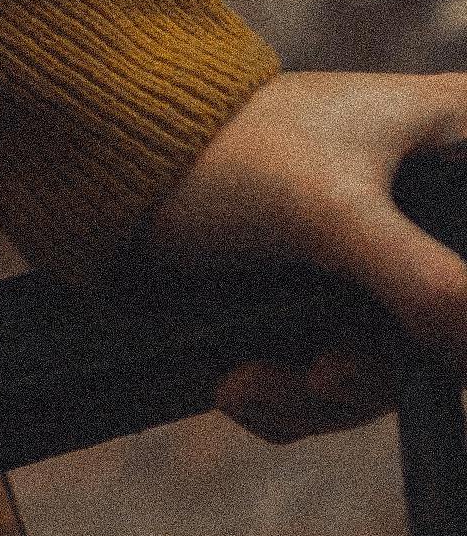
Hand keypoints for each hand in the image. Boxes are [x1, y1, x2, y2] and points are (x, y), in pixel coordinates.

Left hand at [131, 70, 466, 443]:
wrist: (104, 170)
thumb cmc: (223, 150)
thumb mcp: (330, 214)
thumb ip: (424, 282)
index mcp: (452, 137)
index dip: (461, 298)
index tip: (409, 326)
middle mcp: (424, 200)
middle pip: (451, 324)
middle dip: (374, 370)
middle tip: (320, 377)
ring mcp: (375, 257)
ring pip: (390, 364)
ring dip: (319, 397)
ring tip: (248, 384)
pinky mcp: (321, 299)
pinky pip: (336, 381)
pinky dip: (289, 398)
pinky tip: (236, 385)